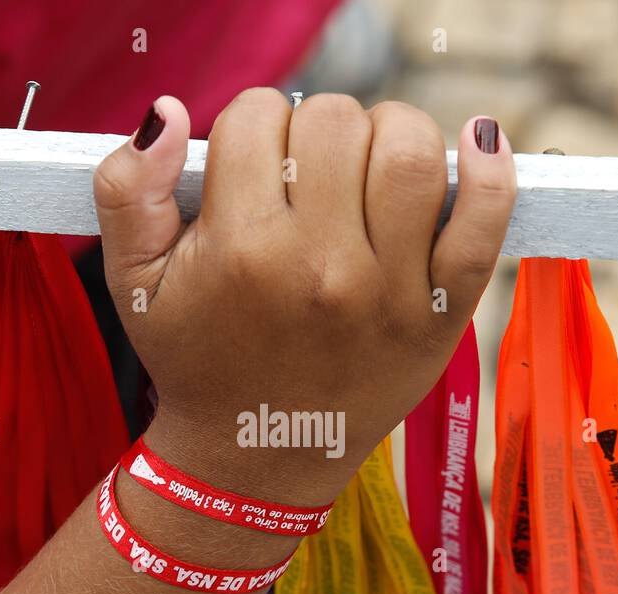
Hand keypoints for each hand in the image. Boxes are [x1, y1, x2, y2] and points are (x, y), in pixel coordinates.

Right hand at [94, 89, 515, 502]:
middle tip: (306, 181)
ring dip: (389, 137)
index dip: (250, 131)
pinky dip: (491, 170)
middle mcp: (320, 266)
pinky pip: (484, 221)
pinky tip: (478, 140)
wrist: (256, 459)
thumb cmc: (197, 362)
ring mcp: (389, 290)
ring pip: (410, 150)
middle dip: (315, 133)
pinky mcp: (440, 313)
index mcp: (241, 249)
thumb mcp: (132, 285)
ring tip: (368, 172)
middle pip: (335, 121)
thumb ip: (126, 191)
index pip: (257, 116)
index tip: (252, 171)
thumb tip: (167, 110)